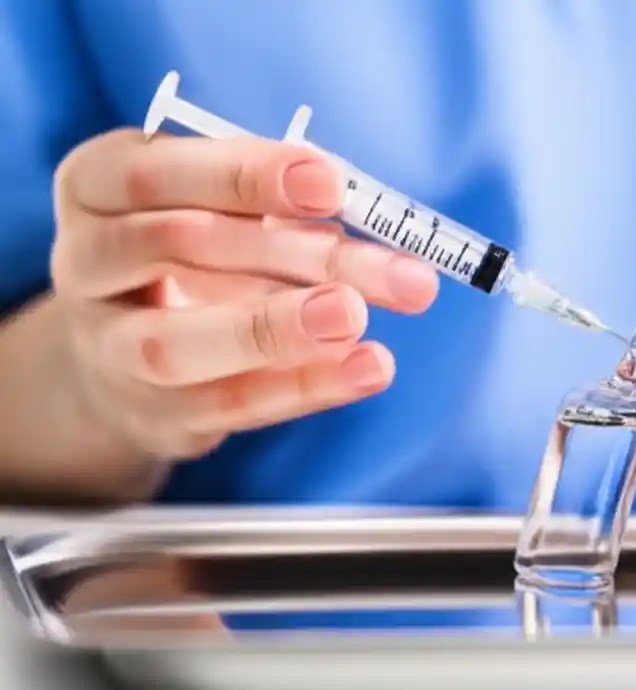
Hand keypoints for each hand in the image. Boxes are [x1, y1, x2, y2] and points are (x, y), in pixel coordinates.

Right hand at [48, 129, 438, 460]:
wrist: (126, 359)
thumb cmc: (194, 254)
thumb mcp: (219, 204)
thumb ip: (279, 199)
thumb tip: (368, 207)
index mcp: (95, 186)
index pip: (152, 173)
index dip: (242, 175)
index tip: (331, 183)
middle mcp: (85, 263)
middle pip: (176, 247)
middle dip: (293, 251)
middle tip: (394, 268)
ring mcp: (108, 347)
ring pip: (174, 343)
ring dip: (274, 330)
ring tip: (356, 316)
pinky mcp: (153, 413)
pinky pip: (227, 404)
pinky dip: (305, 386)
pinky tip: (367, 367)